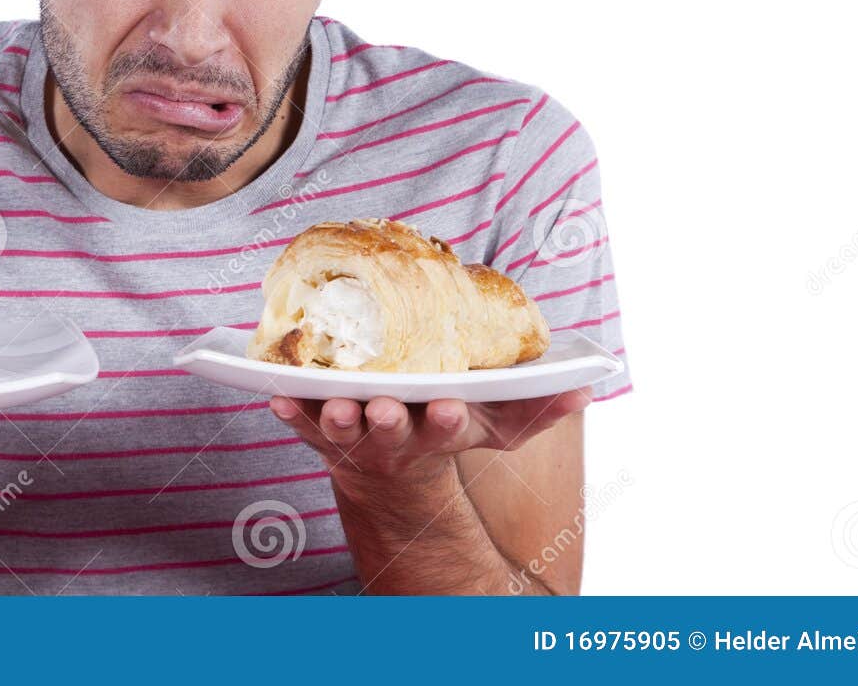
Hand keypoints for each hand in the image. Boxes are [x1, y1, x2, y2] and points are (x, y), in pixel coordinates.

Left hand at [270, 386, 591, 498]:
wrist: (392, 471)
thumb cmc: (444, 425)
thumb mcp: (495, 423)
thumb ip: (536, 406)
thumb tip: (585, 386)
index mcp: (437, 431)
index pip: (446, 428)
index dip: (445, 420)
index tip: (448, 407)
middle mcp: (394, 439)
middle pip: (390, 433)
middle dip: (387, 422)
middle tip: (384, 409)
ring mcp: (353, 438)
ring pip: (339, 432)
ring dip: (332, 419)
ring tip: (330, 405)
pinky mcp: (315, 430)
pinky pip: (295, 422)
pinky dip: (285, 410)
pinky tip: (272, 395)